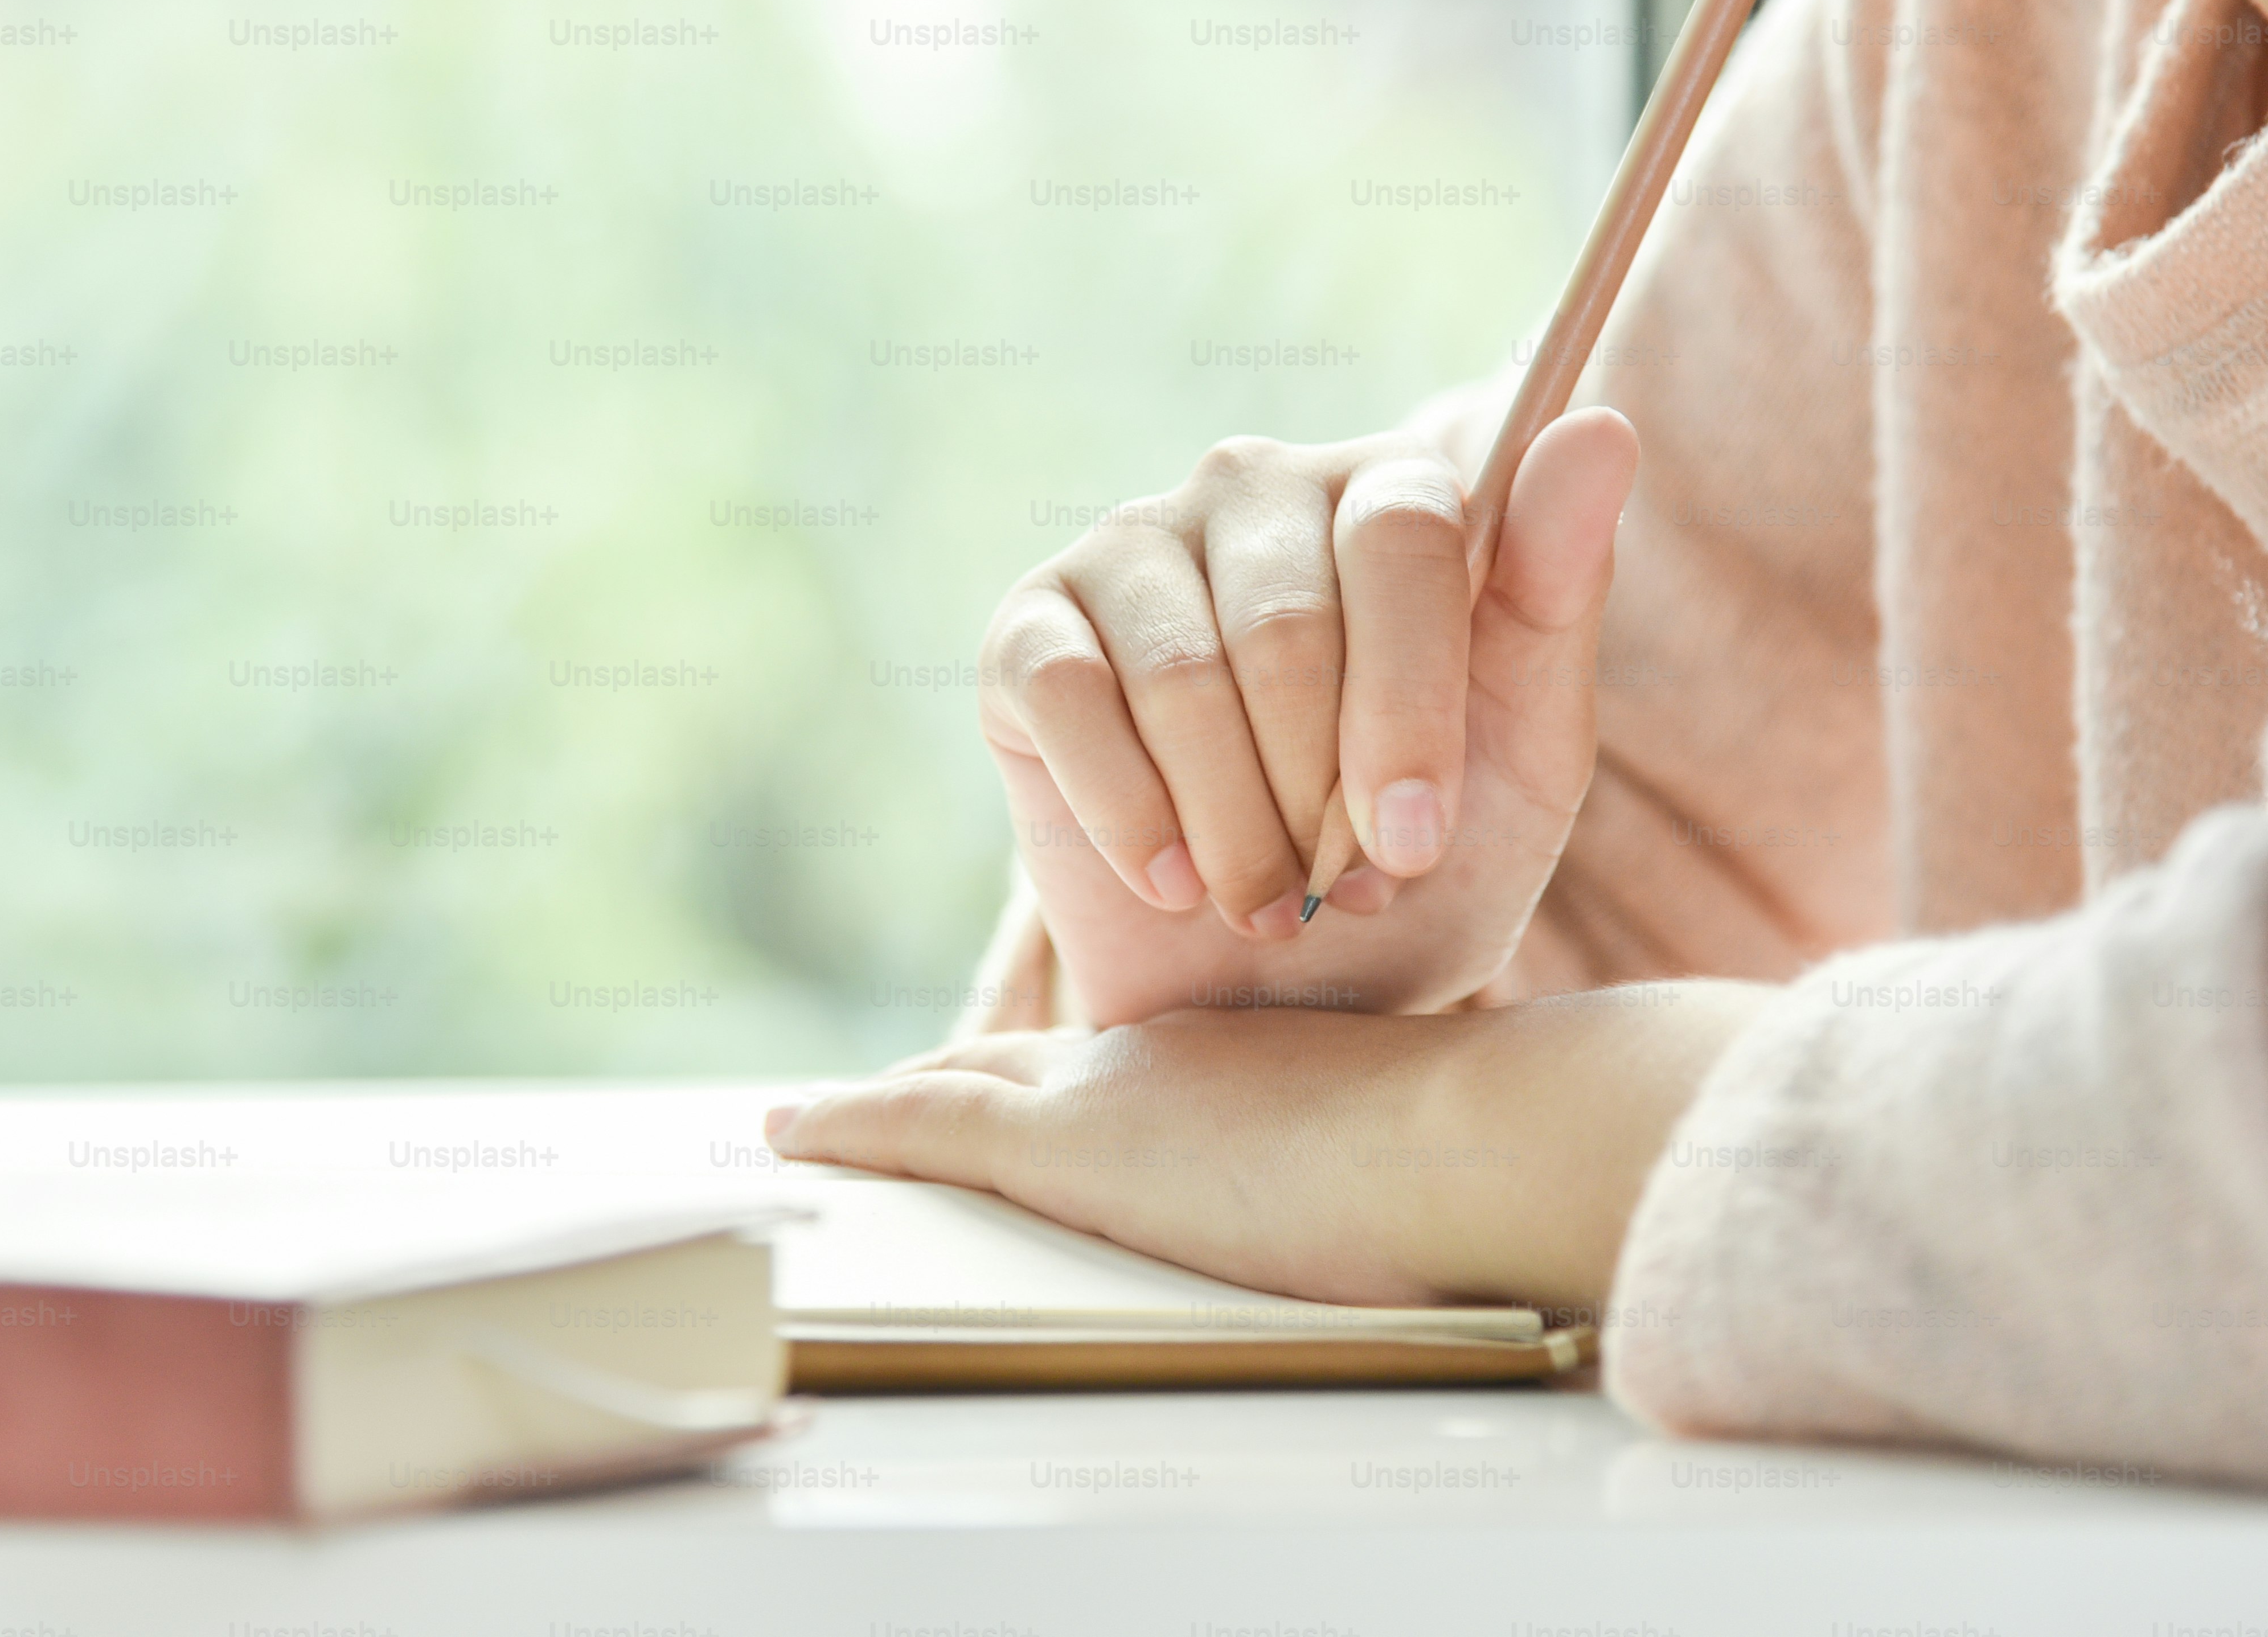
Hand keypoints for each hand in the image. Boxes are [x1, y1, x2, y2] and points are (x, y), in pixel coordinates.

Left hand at [767, 982, 1778, 1308]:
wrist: (1478, 1140)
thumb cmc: (1473, 1163)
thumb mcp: (1399, 1149)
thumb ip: (1365, 1161)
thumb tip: (1414, 1209)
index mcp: (1231, 1064)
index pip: (1097, 1065)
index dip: (1029, 1069)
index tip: (983, 1075)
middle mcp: (1153, 1057)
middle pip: (1006, 1068)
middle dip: (934, 1084)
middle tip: (852, 1100)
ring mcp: (1104, 1094)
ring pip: (951, 1094)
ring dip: (878, 1112)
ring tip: (801, 1124)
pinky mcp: (1068, 1148)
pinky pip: (919, 1130)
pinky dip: (851, 1129)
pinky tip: (790, 1131)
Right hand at [978, 411, 1640, 1026]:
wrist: (1276, 998)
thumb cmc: (1415, 866)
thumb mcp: (1524, 754)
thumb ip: (1558, 592)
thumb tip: (1601, 427)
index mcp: (1384, 492)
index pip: (1403, 535)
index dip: (1408, 704)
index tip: (1415, 845)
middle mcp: (1251, 487)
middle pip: (1287, 621)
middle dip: (1320, 795)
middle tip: (1341, 890)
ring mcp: (1129, 547)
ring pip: (1182, 676)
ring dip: (1234, 829)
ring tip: (1266, 902)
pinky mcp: (1027, 630)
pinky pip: (1070, 702)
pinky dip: (1132, 820)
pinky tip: (1173, 881)